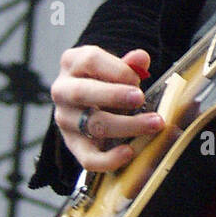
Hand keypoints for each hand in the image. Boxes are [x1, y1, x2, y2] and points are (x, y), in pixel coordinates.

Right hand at [51, 46, 164, 171]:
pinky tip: (129, 152)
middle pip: (83, 92)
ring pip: (92, 124)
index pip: (90, 61)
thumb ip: (129, 65)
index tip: (137, 79)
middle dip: (114, 96)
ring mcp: (65, 119)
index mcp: (72, 63)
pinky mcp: (73, 145)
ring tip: (153, 123)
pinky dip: (109, 158)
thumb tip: (141, 58)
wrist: (91, 103)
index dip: (116, 70)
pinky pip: (87, 157)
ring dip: (126, 125)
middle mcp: (62, 90)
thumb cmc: (105, 81)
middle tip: (140, 98)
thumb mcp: (116, 68)